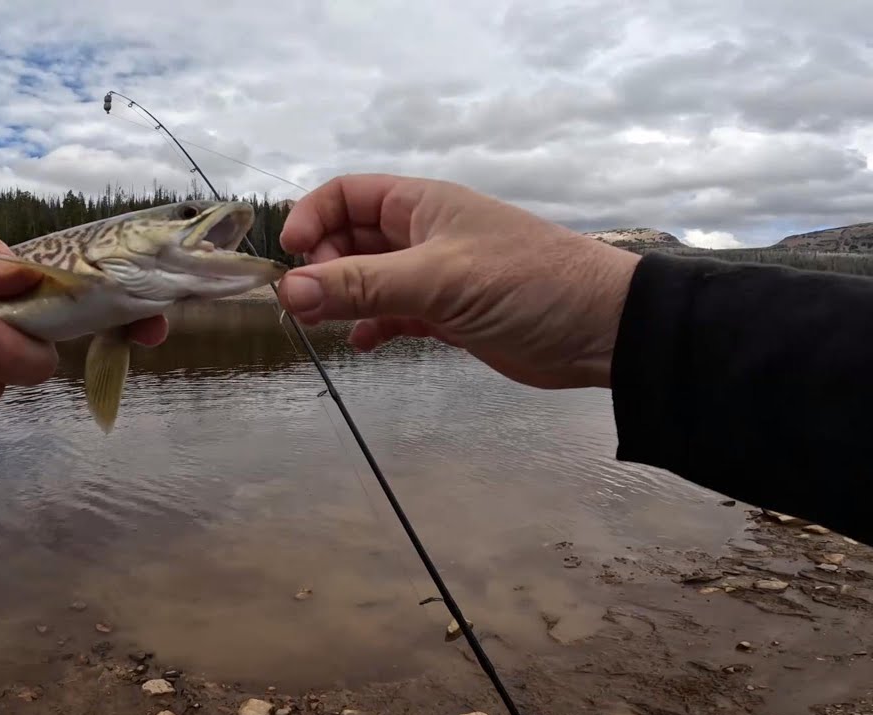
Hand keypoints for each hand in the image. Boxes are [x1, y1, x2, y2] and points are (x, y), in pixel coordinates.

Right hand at [275, 174, 640, 389]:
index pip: (345, 194)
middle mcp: (422, 233)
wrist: (601, 330)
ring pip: (368, 279)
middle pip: (349, 238)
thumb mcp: (438, 280)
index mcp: (421, 204)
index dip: (311, 219)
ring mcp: (434, 275)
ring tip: (328, 326)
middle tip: (309, 304)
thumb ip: (362, 286)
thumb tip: (288, 292)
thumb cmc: (526, 283)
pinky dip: (372, 326)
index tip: (292, 258)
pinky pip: (392, 313)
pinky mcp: (447, 314)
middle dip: (322, 266)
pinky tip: (364, 344)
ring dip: (343, 299)